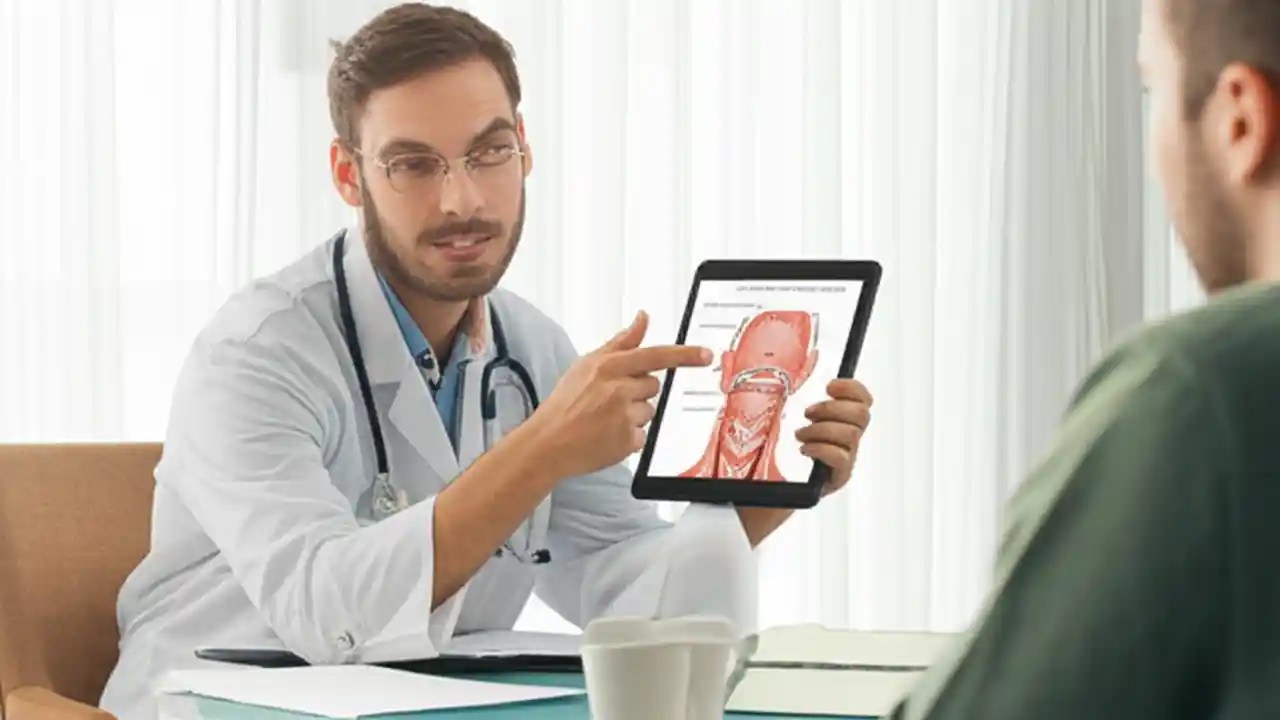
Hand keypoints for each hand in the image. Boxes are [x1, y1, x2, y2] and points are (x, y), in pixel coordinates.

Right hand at [531, 311, 711, 477]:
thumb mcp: (586, 364)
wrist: (548, 443)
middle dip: (637, 391)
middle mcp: (619, 390)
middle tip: (610, 400)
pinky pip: (642, 435)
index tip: (705, 354)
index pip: (655, 355)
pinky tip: (607, 435)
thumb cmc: (564, 403)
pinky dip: (628, 436)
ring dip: (632, 415)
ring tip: (605, 419)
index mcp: (608, 367)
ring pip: (648, 411)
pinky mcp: (628, 441)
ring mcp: (624, 417)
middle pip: (652, 385)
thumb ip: (620, 342)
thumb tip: (642, 318)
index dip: (684, 355)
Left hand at [796, 379, 872, 497]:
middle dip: (832, 408)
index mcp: (846, 422)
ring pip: (850, 435)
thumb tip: (805, 365)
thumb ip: (807, 398)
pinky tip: (805, 449)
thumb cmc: (795, 448)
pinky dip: (820, 448)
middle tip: (808, 413)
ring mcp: (848, 458)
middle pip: (862, 415)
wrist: (787, 486)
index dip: (852, 388)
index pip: (865, 400)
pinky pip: (840, 457)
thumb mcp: (799, 420)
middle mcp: (852, 439)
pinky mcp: (839, 476)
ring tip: (801, 434)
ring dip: (821, 429)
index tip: (829, 387)